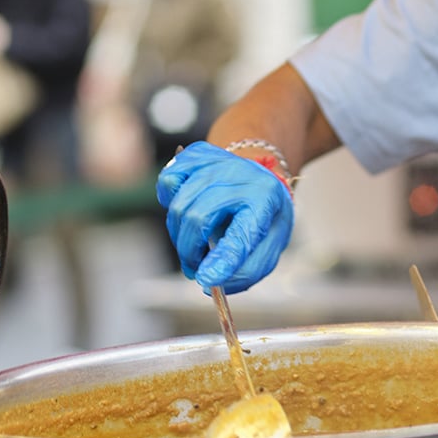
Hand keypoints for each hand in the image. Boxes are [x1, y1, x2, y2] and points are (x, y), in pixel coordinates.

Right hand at [156, 141, 292, 294]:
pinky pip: (168, 180)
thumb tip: (209, 284)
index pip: (240, 235)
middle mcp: (241, 176)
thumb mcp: (269, 249)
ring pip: (179, 204)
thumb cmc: (263, 219)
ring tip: (194, 245)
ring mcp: (216, 161)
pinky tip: (186, 210)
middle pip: (198, 219)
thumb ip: (244, 272)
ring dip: (179, 236)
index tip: (204, 279)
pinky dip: (169, 201)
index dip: (221, 259)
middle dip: (190, 253)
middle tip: (195, 268)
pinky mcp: (196, 154)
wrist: (261, 177)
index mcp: (265, 201)